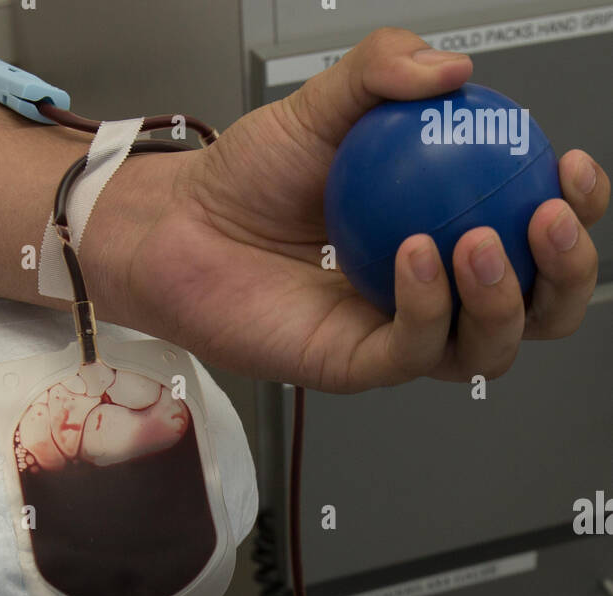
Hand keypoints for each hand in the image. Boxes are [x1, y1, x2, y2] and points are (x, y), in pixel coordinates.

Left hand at [92, 27, 607, 391]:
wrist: (180, 226)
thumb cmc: (248, 179)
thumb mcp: (324, 104)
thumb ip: (383, 73)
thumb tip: (453, 70)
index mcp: (448, 233)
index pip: (537, 239)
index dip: (574, 212)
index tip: (566, 166)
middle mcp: (434, 295)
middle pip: (538, 313)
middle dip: (566, 274)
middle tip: (545, 219)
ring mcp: (397, 337)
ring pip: (487, 349)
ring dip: (502, 298)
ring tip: (478, 239)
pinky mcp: (355, 366)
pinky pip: (412, 351)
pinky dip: (426, 307)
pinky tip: (418, 254)